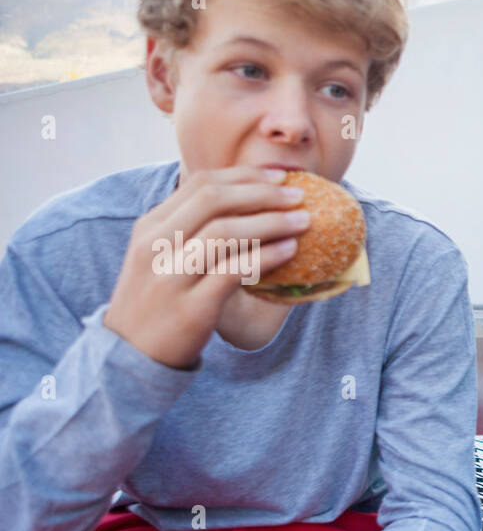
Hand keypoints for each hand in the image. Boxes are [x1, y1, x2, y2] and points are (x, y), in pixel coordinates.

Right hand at [103, 166, 310, 368]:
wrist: (131, 354)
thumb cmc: (156, 303)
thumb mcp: (158, 257)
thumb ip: (188, 230)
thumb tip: (242, 205)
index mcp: (151, 227)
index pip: (200, 184)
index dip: (245, 176)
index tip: (279, 176)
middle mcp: (157, 245)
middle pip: (215, 200)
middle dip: (263, 193)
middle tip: (300, 194)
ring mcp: (172, 275)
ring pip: (225, 233)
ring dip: (271, 222)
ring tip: (304, 222)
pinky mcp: (192, 307)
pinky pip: (233, 272)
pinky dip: (266, 257)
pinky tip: (290, 251)